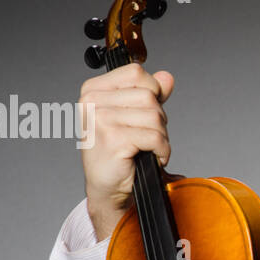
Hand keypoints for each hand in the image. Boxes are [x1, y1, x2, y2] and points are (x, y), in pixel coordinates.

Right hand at [79, 63, 174, 240]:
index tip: (144, 112)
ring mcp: (101, 120)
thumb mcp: (134, 116)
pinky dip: (162, 150)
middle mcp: (92, 102)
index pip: (136, 72)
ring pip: (155, 116)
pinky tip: (152, 157)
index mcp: (93, 90)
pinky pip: (155, 137)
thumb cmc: (118, 152)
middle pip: (149, 95)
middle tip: (146, 137)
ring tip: (147, 148)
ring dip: (161, 136)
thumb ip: (151, 94)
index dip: (152, 91)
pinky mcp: (114, 140)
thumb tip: (167, 77)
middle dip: (158, 119)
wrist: (107, 186)